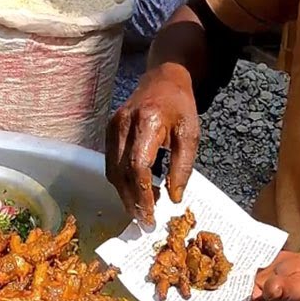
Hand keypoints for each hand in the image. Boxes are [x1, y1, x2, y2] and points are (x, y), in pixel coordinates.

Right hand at [105, 63, 199, 225]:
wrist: (163, 79)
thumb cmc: (180, 106)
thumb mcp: (190, 134)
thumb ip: (182, 167)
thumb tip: (173, 198)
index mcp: (148, 122)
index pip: (138, 165)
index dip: (143, 194)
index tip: (151, 215)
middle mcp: (124, 124)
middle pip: (121, 172)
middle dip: (131, 200)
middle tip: (143, 221)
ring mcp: (113, 127)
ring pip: (112, 170)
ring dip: (124, 194)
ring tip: (138, 211)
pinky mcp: (108, 130)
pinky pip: (110, 163)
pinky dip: (120, 182)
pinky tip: (132, 192)